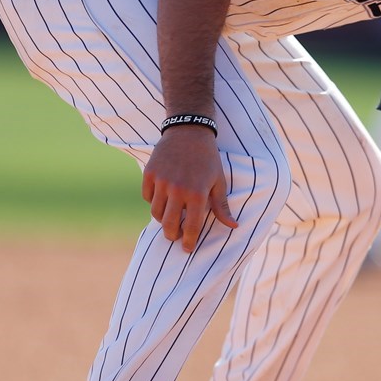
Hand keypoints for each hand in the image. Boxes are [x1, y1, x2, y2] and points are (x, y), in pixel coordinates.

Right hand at [141, 126, 238, 250]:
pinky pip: (147, 196)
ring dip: (162, 219)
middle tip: (175, 236)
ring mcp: (161, 181)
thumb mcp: (218, 181)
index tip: (187, 249)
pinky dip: (153, 201)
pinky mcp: (149, 173)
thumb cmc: (208, 159)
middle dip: (172, 235)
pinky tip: (162, 199)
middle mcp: (177, 190)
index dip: (189, 242)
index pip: (192, 227)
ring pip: (156, 213)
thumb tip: (234, 227)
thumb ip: (222, 206)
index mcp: (197, 194)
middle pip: (169, 225)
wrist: (189, 131)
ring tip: (170, 217)